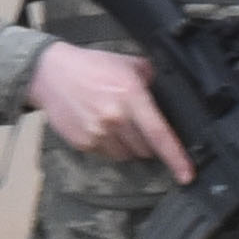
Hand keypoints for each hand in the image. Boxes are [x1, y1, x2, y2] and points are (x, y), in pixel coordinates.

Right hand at [30, 39, 190, 179]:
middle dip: (148, 142)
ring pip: (127, 154)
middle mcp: (115, 117)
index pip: (159, 133)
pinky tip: (100, 126)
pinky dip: (109, 145)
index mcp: (130, 96)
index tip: (187, 174)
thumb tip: (169, 93)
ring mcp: (97, 132)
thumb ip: (151, 78)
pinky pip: (107, 154)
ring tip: (116, 124)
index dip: (176, 157)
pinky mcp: (83, 143)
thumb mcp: (127, 64)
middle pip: (146, 148)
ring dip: (128, 145)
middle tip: (137, 125)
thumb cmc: (91, 67)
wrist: (50, 73)